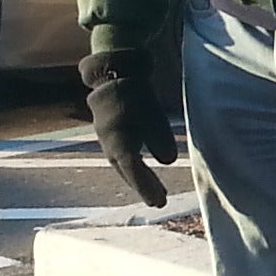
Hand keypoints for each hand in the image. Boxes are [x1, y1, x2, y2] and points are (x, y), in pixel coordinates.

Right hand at [77, 48, 177, 205]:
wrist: (113, 73)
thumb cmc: (134, 91)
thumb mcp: (149, 110)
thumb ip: (158, 134)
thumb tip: (168, 161)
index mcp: (117, 135)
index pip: (131, 166)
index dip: (145, 185)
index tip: (159, 202)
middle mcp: (108, 140)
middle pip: (127, 169)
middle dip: (143, 186)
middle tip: (160, 202)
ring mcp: (107, 138)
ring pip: (123, 165)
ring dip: (139, 180)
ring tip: (156, 195)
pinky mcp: (111, 136)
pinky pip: (122, 158)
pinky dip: (134, 170)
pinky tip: (146, 177)